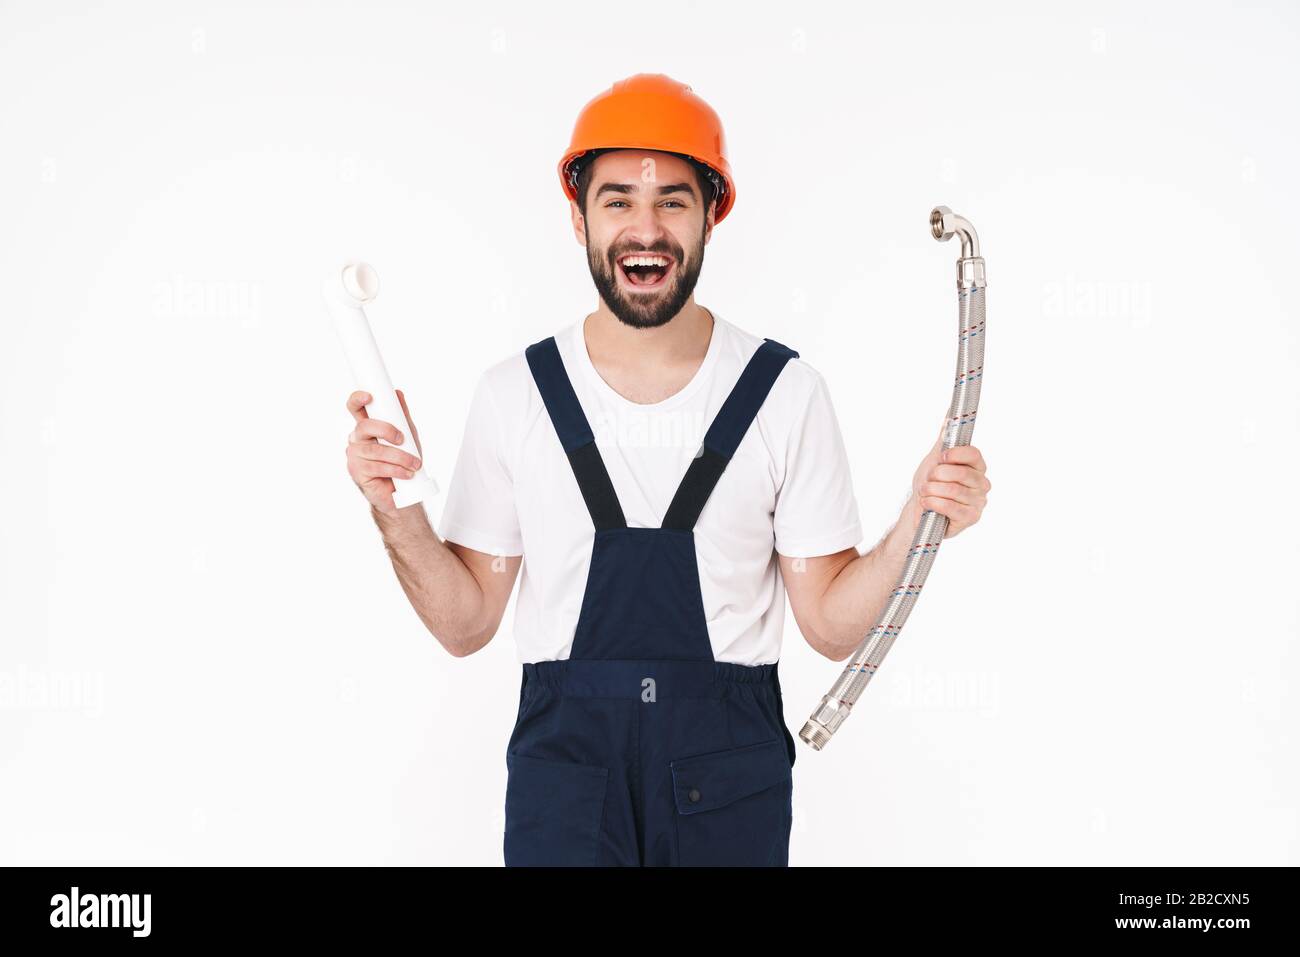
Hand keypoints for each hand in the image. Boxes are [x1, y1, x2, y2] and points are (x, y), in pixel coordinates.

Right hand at [344, 389, 423, 514]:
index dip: (357, 399)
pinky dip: (396, 470)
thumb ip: (402, 417)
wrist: (403, 493)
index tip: (369, 396)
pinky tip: (406, 474)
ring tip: (414, 464)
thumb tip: (398, 393)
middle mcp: (357, 439)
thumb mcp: (408, 437)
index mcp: (367, 427)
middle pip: (364, 426)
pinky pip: (377, 467)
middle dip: (386, 430)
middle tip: (403, 439)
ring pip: (375, 450)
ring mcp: (355, 456)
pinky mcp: (357, 472)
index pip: (355, 408)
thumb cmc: (403, 462)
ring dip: (399, 457)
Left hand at [908, 417, 990, 537]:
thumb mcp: (935, 459)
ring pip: (952, 490)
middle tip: (928, 479)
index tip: (941, 457)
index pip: (974, 454)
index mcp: (976, 466)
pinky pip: (949, 507)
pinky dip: (933, 503)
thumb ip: (945, 439)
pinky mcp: (970, 518)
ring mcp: (978, 502)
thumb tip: (950, 415)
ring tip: (925, 492)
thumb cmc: (930, 483)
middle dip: (937, 475)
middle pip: (961, 473)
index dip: (955, 454)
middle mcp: (981, 483)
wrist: (919, 509)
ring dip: (931, 490)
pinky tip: (927, 503)